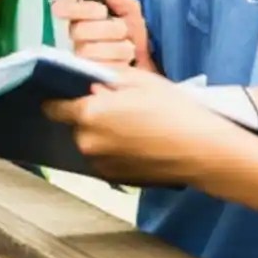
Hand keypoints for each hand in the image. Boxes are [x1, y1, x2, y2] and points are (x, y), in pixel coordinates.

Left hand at [43, 68, 247, 185]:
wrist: (204, 151)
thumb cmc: (174, 111)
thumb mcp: (140, 80)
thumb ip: (106, 78)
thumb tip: (91, 85)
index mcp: (90, 114)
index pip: (53, 107)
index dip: (58, 99)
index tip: (67, 95)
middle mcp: (88, 142)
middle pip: (75, 125)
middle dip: (88, 115)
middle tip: (115, 107)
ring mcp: (101, 164)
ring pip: (90, 143)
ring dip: (101, 134)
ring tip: (131, 126)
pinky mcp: (115, 179)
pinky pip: (104, 159)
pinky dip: (113, 150)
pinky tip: (137, 143)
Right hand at [52, 0, 154, 70]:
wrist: (148, 63)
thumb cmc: (135, 34)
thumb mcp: (130, 10)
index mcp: (79, 15)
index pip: (62, 7)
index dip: (79, 9)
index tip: (101, 11)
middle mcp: (74, 36)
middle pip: (80, 30)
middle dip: (110, 29)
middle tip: (123, 31)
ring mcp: (79, 58)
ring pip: (89, 50)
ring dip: (117, 48)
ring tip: (127, 48)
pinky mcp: (89, 78)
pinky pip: (98, 68)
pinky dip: (119, 64)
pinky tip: (125, 63)